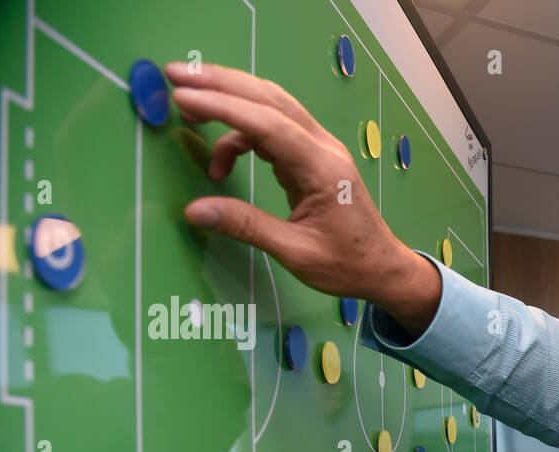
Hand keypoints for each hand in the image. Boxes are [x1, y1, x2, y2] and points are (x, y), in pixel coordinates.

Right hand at [163, 61, 440, 332]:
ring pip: (272, 108)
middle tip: (174, 75)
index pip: (269, 124)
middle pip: (270, 100)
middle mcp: (324, 149)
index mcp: (324, 168)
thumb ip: (246, 227)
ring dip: (230, 100)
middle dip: (221, 83)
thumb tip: (193, 211)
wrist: (384, 269)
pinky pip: (274, 130)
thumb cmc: (347, 264)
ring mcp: (320, 150)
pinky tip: (221, 160)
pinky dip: (243, 135)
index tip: (182, 97)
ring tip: (187, 105)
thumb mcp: (296, 253)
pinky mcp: (313, 158)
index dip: (223, 108)